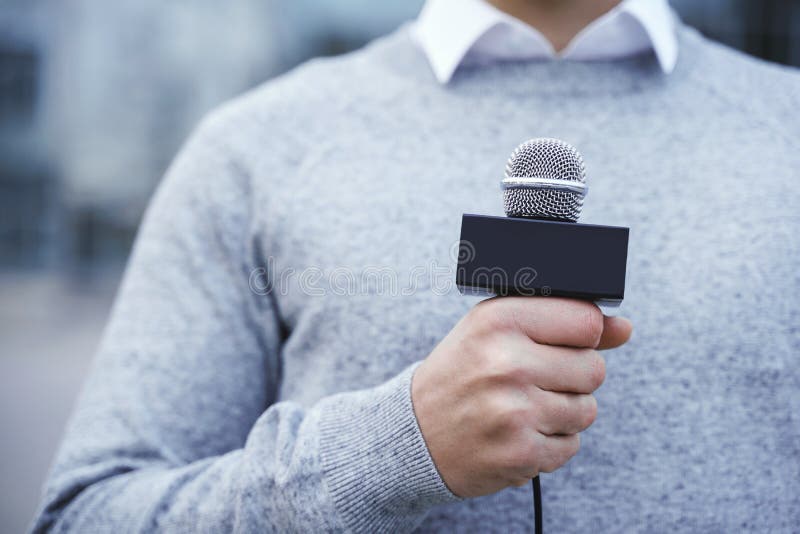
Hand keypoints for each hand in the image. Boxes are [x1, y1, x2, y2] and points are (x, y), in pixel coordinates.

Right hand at [411, 297, 631, 497]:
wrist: (415, 432)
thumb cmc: (462, 372)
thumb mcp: (497, 332)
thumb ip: (561, 323)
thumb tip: (624, 328)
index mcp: (499, 321)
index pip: (586, 321)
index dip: (582, 335)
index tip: (562, 344)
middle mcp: (506, 362)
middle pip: (593, 368)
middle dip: (571, 377)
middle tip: (533, 380)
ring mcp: (514, 410)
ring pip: (587, 409)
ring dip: (563, 412)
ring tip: (522, 407)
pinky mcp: (521, 452)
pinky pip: (572, 445)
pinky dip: (551, 443)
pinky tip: (518, 432)